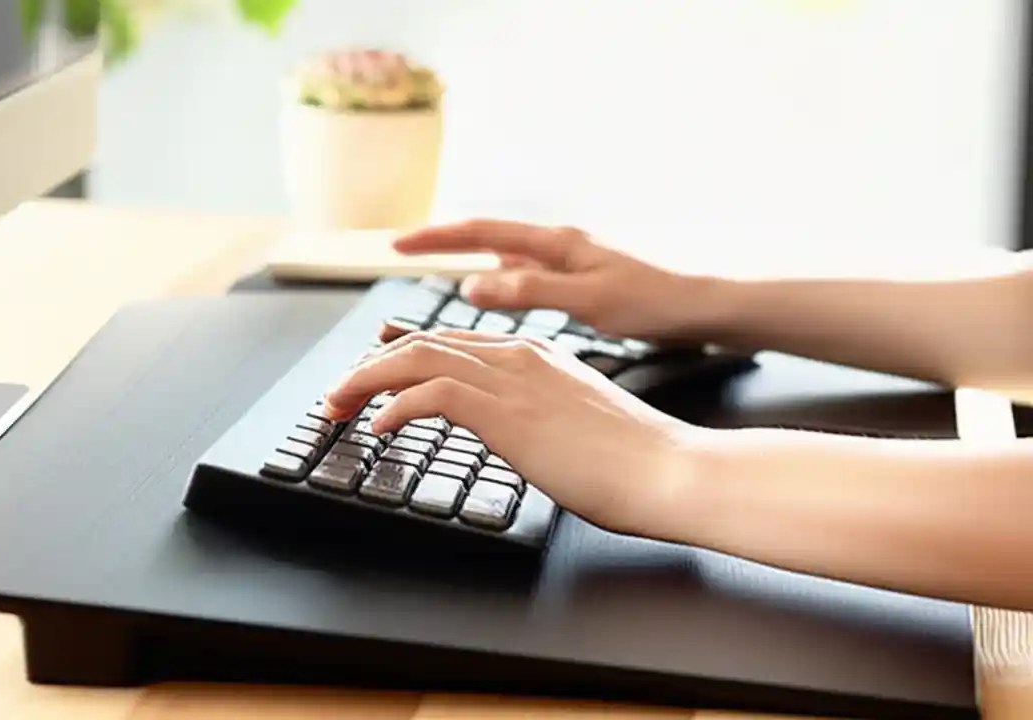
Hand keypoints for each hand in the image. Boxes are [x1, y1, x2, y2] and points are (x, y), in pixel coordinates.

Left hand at [322, 329, 699, 534]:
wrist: (668, 469)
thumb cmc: (631, 458)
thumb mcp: (574, 422)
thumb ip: (537, 414)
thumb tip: (515, 431)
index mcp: (535, 354)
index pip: (453, 340)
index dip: (402, 349)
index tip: (371, 359)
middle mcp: (518, 356)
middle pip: (424, 344)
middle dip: (370, 366)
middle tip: (337, 393)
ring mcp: (512, 379)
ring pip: (418, 359)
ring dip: (367, 381)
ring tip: (337, 404)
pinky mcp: (507, 411)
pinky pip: (433, 394)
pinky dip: (397, 406)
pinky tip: (381, 427)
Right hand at [395, 219, 705, 341]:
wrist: (706, 308)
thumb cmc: (654, 304)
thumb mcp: (587, 300)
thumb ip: (528, 291)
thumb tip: (471, 283)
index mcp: (556, 243)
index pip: (481, 232)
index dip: (436, 239)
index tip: (397, 245)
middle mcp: (559, 245)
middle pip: (486, 237)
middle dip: (442, 244)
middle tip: (402, 253)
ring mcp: (569, 261)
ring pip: (505, 255)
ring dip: (467, 260)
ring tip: (438, 270)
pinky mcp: (581, 281)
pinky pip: (525, 275)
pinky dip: (498, 280)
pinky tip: (496, 297)